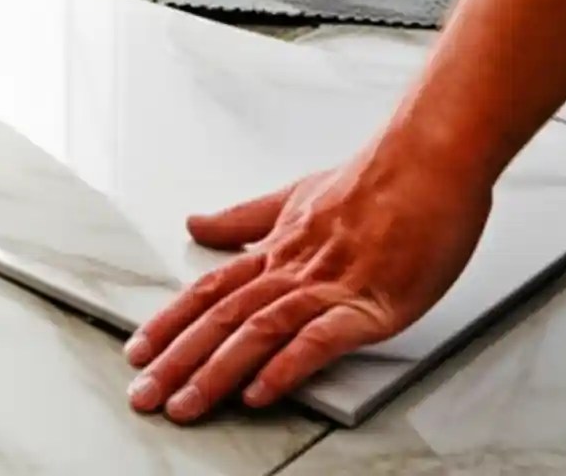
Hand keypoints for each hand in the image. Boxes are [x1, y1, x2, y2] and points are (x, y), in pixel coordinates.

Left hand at [124, 137, 492, 422]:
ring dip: (217, 372)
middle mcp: (291, 271)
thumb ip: (243, 220)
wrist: (427, 161)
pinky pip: (318, 340)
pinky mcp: (368, 305)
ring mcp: (328, 288)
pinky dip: (286, 367)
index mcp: (274, 251)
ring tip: (186, 404)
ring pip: (257, 332)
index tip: (137, 353)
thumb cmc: (372, 180)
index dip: (168, 325)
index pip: (207, 292)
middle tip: (144, 395)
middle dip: (177, 362)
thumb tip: (195, 224)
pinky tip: (260, 392)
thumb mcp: (293, 195)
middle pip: (220, 320)